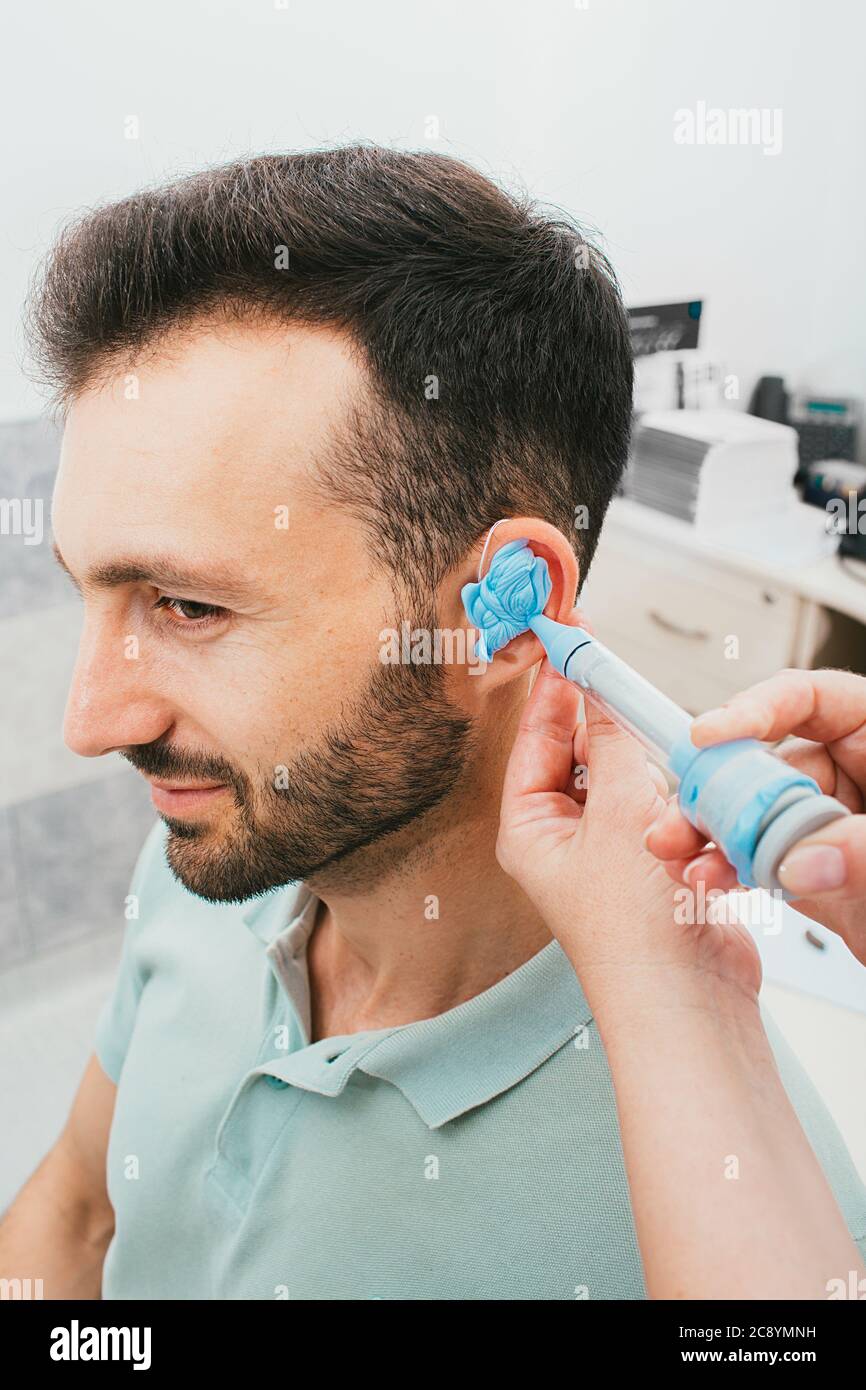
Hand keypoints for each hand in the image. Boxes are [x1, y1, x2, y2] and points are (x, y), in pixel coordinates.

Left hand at [497, 658, 762, 1006]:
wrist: (687, 999)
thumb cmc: (630, 931)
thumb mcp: (618, 812)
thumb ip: (614, 740)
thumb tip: (601, 686)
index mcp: (529, 828)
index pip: (538, 738)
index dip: (555, 689)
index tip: (570, 640)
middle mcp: (565, 839)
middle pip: (586, 753)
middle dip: (610, 727)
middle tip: (625, 681)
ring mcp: (611, 853)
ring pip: (631, 777)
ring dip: (649, 767)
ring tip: (658, 766)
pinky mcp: (656, 865)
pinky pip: (664, 807)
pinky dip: (676, 798)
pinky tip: (685, 804)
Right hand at [644, 668, 865, 966]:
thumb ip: (865, 850)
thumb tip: (805, 858)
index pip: (814, 699)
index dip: (758, 708)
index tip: (714, 733)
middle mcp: (857, 777)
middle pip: (772, 762)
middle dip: (719, 786)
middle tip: (684, 808)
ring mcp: (834, 827)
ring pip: (758, 817)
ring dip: (711, 834)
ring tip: (679, 851)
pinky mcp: (820, 876)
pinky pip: (764, 863)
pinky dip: (730, 872)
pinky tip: (709, 879)